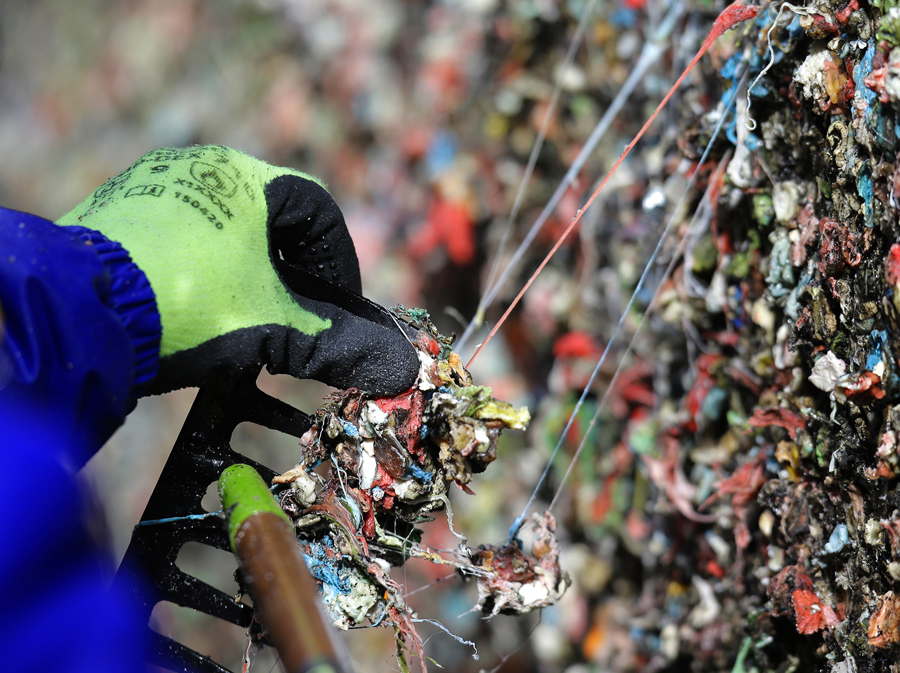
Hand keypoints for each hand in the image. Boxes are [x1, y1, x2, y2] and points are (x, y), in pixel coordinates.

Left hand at [57, 145, 418, 395]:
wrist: (78, 313)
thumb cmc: (189, 306)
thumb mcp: (275, 327)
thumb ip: (340, 345)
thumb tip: (400, 370)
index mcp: (245, 178)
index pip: (319, 214)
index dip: (339, 266)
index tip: (337, 309)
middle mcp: (198, 168)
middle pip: (271, 220)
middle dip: (291, 273)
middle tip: (293, 319)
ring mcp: (152, 186)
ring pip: (223, 231)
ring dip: (246, 274)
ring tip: (243, 320)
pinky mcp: (119, 213)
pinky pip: (179, 238)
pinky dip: (200, 272)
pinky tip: (192, 310)